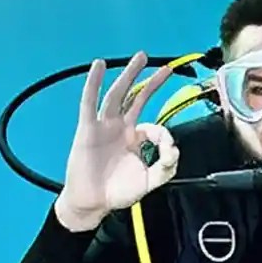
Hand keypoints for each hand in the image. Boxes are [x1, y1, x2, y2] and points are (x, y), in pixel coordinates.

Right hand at [54, 52, 179, 231]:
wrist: (93, 203)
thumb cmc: (117, 192)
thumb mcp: (149, 181)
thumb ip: (166, 167)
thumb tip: (174, 148)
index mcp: (135, 139)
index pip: (155, 126)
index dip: (164, 135)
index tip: (167, 150)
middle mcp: (121, 128)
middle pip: (137, 99)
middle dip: (151, 82)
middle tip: (165, 67)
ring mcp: (104, 126)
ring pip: (117, 95)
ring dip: (129, 76)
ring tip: (140, 58)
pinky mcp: (87, 128)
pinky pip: (89, 102)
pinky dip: (93, 83)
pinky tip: (98, 67)